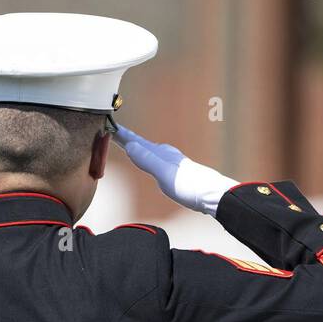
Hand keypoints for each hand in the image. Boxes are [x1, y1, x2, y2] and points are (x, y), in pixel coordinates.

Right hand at [113, 125, 236, 216]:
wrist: (213, 195)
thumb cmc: (190, 186)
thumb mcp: (164, 173)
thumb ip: (147, 160)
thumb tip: (130, 145)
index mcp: (160, 153)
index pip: (136, 142)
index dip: (122, 135)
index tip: (110, 125)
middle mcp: (166, 155)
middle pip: (142, 144)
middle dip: (128, 139)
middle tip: (114, 132)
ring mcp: (171, 163)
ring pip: (150, 152)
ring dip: (137, 147)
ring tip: (128, 144)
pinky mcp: (176, 174)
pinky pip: (156, 161)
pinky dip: (148, 158)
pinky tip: (153, 161)